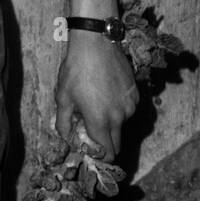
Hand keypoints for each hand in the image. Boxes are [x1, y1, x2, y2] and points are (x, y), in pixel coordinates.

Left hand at [55, 34, 139, 158]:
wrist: (95, 44)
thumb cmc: (76, 70)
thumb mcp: (62, 97)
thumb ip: (64, 123)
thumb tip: (68, 139)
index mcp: (100, 121)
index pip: (107, 154)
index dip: (99, 157)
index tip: (90, 150)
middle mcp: (119, 118)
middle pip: (116, 143)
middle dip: (104, 142)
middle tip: (90, 128)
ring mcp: (131, 106)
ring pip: (121, 125)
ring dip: (111, 122)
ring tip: (95, 101)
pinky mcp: (136, 95)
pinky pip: (128, 110)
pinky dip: (118, 108)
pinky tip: (106, 91)